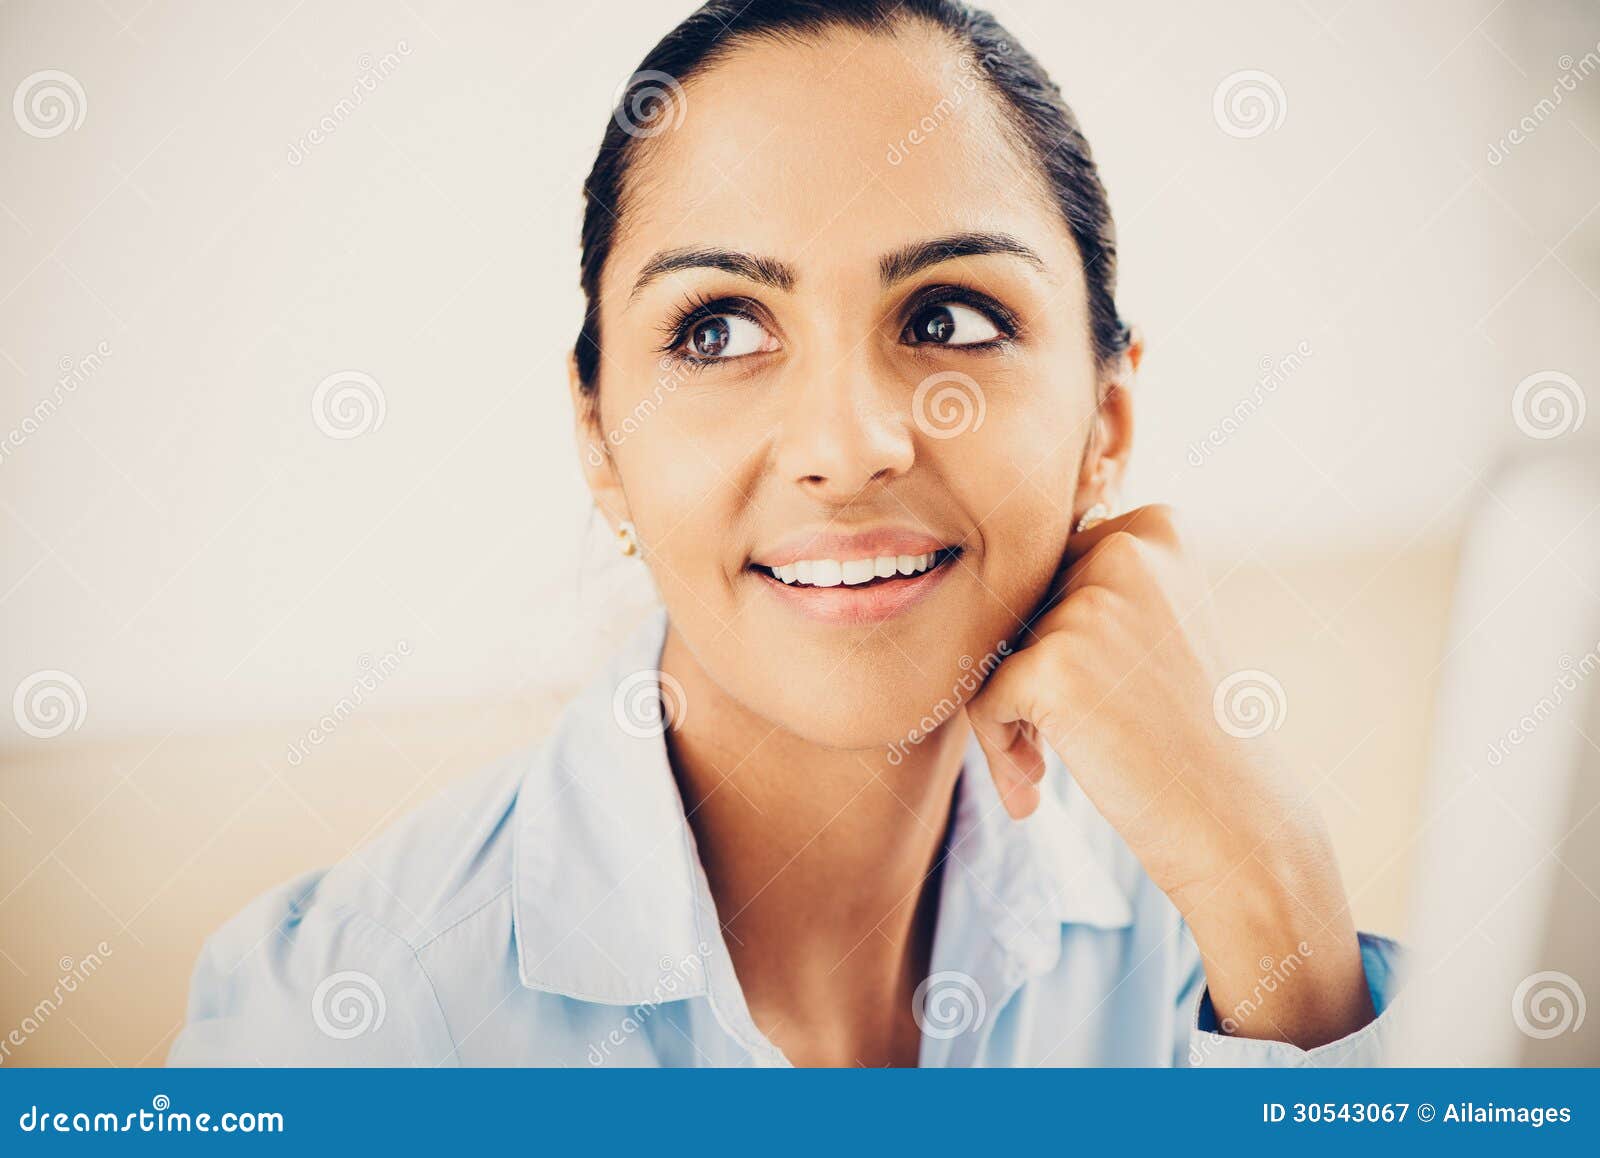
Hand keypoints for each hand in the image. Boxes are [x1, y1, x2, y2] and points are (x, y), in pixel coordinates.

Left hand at [965, 504, 1374, 1047]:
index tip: (1077, 693)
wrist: (1233, 820)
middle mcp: (1123, 550)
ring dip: (1005, 717)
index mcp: (1152, 528)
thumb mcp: (1152, 626)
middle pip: (1013, 606)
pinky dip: (996, 747)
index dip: (1043, 637)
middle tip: (1053, 740)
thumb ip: (1082, 587)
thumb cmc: (1182, 731)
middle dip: (1017, 674)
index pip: (1047, 567)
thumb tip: (976, 580)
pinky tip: (1034, 787)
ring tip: (1043, 767)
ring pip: (991, 652)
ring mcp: (1089, 606)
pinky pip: (981, 697)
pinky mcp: (1054, 665)